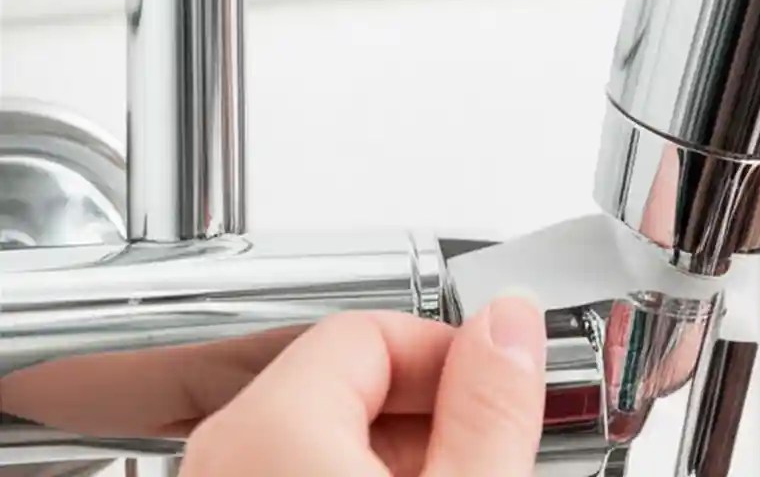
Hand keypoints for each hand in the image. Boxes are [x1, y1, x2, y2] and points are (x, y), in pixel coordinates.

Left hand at [179, 300, 546, 476]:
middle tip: (492, 446)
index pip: (370, 330)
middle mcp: (222, 461)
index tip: (502, 383)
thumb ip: (490, 407)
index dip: (453, 350)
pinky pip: (296, 474)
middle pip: (343, 381)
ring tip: (460, 476)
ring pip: (320, 437)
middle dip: (431, 405)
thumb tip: (510, 325)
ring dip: (399, 450)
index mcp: (266, 433)